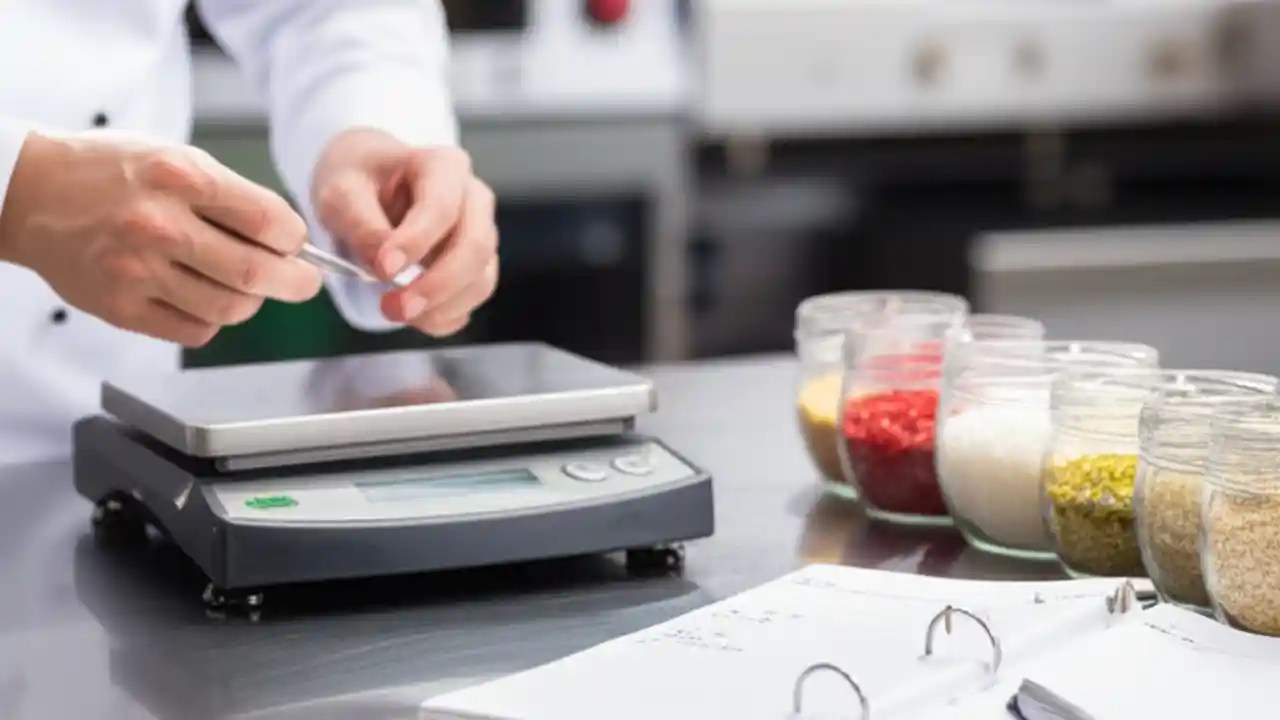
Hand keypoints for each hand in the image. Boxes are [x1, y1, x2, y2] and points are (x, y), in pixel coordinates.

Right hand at [0, 131, 321, 346]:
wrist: (29, 193)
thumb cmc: (110, 172)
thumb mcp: (174, 156)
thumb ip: (230, 195)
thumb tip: (287, 239)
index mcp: (180, 178)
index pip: (269, 221)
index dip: (295, 239)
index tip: (295, 243)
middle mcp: (159, 225)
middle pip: (257, 274)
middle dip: (296, 283)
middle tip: (305, 282)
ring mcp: (137, 270)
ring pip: (230, 309)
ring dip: (252, 302)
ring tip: (246, 286)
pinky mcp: (121, 307)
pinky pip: (195, 331)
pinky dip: (212, 320)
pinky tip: (203, 297)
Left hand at [313, 129, 497, 336]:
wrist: (367, 186)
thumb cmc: (359, 180)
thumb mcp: (341, 191)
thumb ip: (361, 224)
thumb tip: (385, 266)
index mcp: (444, 166)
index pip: (442, 207)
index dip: (416, 241)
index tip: (383, 268)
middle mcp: (474, 199)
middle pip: (476, 248)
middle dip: (437, 285)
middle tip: (393, 307)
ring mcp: (480, 234)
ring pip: (481, 280)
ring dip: (441, 307)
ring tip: (394, 312)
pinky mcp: (475, 267)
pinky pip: (471, 300)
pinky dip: (444, 317)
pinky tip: (413, 316)